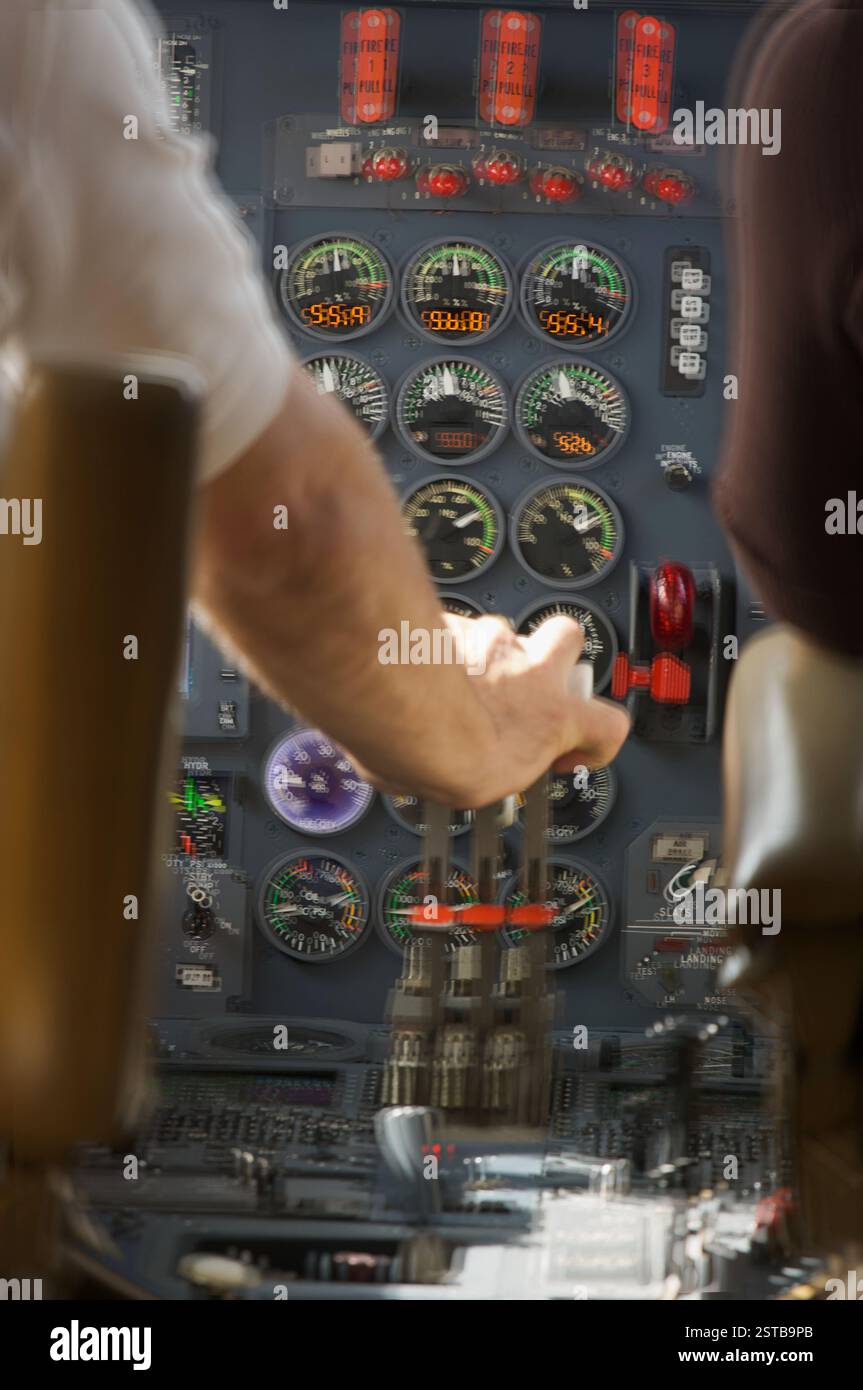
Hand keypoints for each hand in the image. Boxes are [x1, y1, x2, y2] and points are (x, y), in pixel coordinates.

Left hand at [351, 612, 629, 808]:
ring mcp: (487, 637)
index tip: (567, 754)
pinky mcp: (447, 619)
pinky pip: (451, 628)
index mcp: (550, 716)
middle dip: (550, 657)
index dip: (596, 740)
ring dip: (486, 654)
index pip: (608, 724)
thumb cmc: (434, 755)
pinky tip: (414, 667)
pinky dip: (439, 645)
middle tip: (522, 689)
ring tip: (454, 682)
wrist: (396, 708)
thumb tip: (452, 771)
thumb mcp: (472, 786)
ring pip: (501, 630)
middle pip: (567, 638)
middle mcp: (528, 667)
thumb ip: (481, 767)